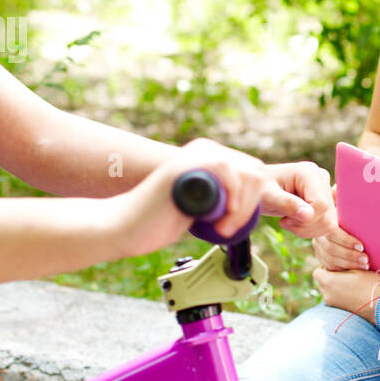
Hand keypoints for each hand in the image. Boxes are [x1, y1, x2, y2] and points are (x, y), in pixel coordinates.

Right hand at [110, 138, 277, 257]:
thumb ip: (219, 197)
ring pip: (246, 173)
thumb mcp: (200, 206)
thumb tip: (250, 199)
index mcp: (210, 158)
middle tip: (229, 229)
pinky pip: (224, 167)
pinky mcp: (182, 167)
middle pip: (254, 171)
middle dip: (251, 205)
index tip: (235, 225)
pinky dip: (232, 196)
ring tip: (224, 228)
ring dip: (243, 207)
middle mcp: (204, 151)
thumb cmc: (157, 220)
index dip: (253, 201)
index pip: (252, 172)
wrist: (125, 227)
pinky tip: (221, 216)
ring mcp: (193, 157)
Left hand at [264, 161, 332, 237]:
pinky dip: (310, 230)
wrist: (259, 189)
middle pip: (327, 216)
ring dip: (306, 230)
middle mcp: (322, 178)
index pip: (321, 205)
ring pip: (329, 223)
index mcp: (309, 173)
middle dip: (304, 226)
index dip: (305, 220)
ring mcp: (325, 189)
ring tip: (288, 220)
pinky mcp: (326, 200)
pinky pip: (327, 224)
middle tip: (284, 220)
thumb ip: (287, 204)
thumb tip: (309, 215)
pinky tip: (296, 222)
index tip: (283, 219)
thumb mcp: (268, 197)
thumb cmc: (259, 190)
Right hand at [311, 184, 369, 270]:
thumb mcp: (347, 201)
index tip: (361, 246)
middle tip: (366, 259)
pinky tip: (354, 270)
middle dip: (349, 256)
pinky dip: (341, 269)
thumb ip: (341, 195)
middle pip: (330, 249)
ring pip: (329, 259)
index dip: (346, 240)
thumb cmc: (351, 208)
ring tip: (365, 265)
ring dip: (348, 264)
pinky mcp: (323, 257)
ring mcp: (319, 246)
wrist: (349, 220)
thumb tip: (339, 187)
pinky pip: (328, 267)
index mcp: (325, 219)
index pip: (332, 232)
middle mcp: (318, 233)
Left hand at [313, 265, 379, 313]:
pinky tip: (353, 290)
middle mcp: (327, 294)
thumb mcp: (358, 267)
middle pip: (322, 281)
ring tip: (351, 281)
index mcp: (329, 282)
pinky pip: (334, 297)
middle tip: (346, 271)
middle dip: (330, 275)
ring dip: (335, 284)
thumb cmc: (372, 283)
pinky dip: (340, 292)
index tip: (340, 264)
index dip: (327, 265)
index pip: (318, 270)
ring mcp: (333, 304)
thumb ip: (343, 263)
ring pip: (328, 289)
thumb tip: (337, 260)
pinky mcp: (339, 310)